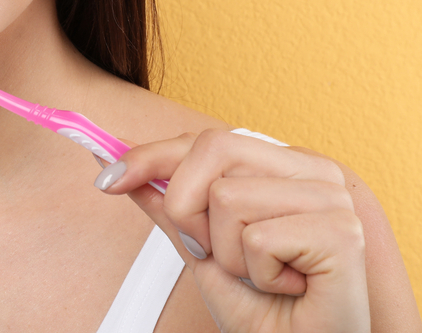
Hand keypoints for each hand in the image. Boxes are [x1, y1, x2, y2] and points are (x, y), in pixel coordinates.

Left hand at [95, 130, 368, 332]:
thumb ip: (165, 201)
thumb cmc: (263, 308)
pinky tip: (288, 286)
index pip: (206, 139)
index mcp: (283, 165)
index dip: (151, 154)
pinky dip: (258, 274)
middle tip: (216, 253)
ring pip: (228, 197)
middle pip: (212, 151)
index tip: (108, 178)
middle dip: (190, 210)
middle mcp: (313, 171)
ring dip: (228, 254)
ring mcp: (332, 197)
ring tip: (264, 275)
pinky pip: (256, 238)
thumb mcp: (200, 247)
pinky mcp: (341, 231)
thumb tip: (112, 159)